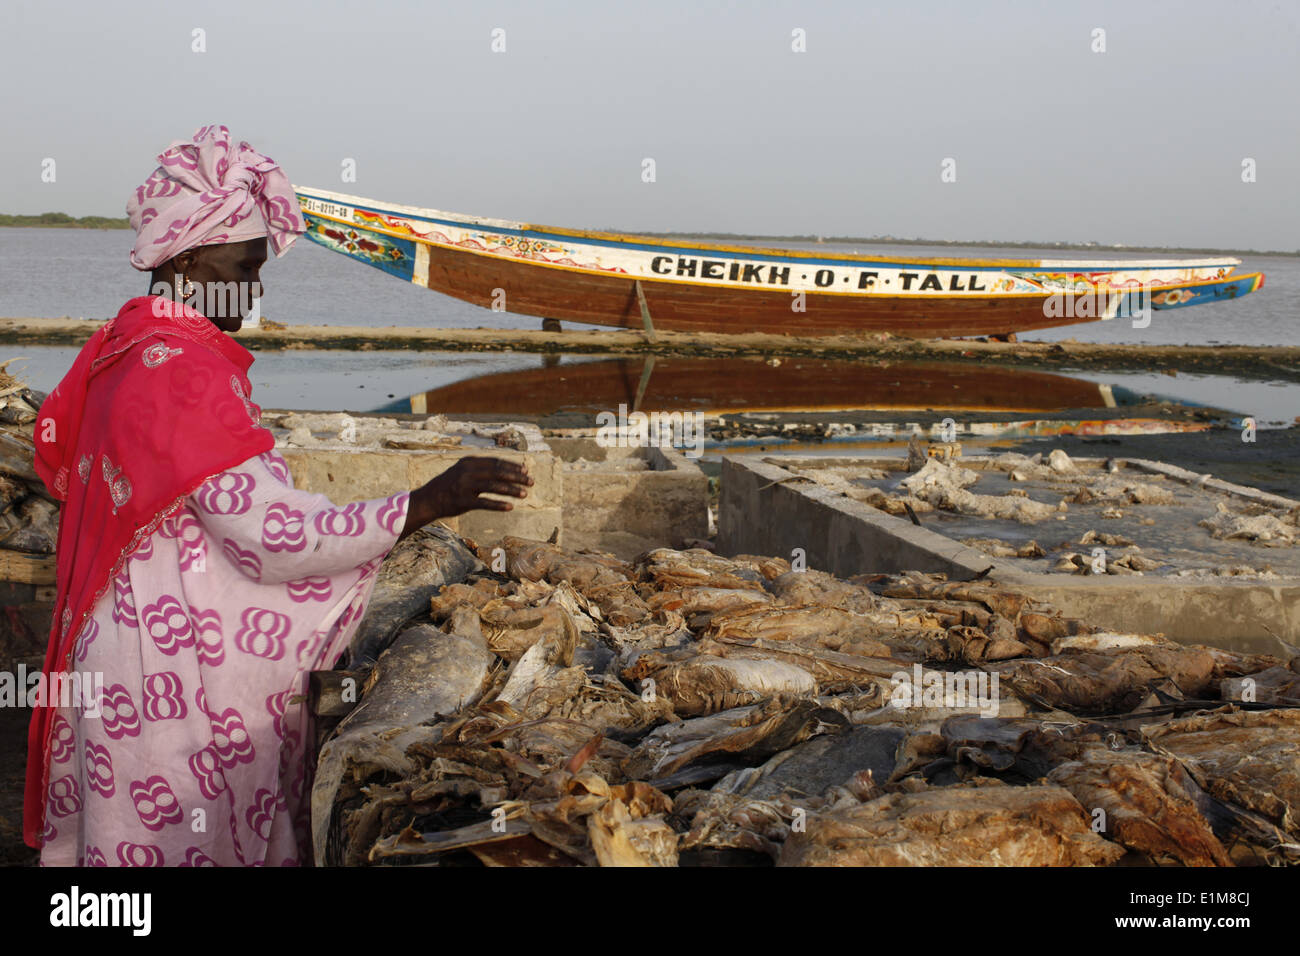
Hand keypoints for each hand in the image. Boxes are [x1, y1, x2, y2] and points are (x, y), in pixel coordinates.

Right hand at [400, 457, 532, 538]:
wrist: (428, 499)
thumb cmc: (451, 485)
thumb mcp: (463, 470)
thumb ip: (482, 469)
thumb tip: (507, 470)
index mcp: (469, 462)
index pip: (496, 462)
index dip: (513, 466)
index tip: (526, 471)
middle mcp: (467, 472)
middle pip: (498, 472)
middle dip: (517, 477)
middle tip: (531, 482)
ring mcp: (464, 486)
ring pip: (494, 487)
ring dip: (512, 490)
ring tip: (525, 494)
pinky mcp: (463, 501)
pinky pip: (484, 503)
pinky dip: (498, 505)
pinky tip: (510, 507)